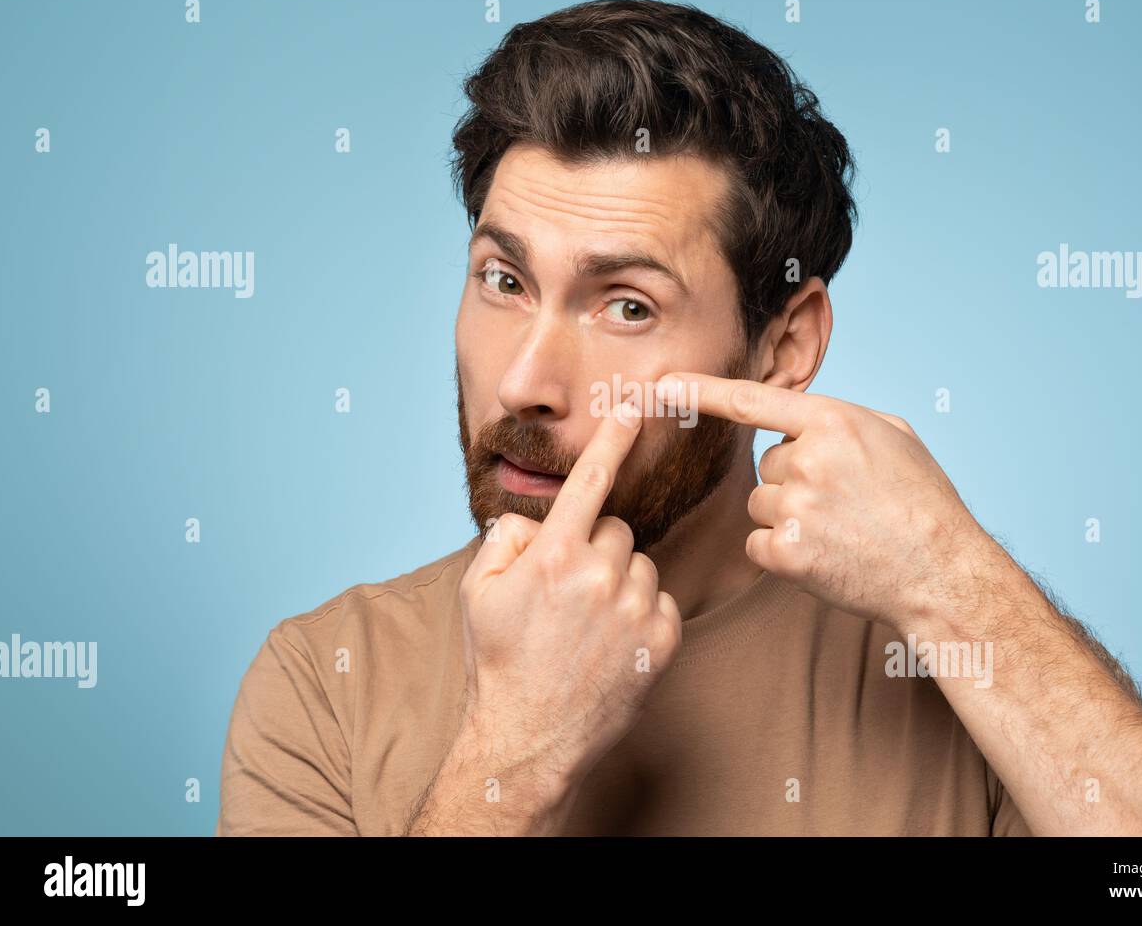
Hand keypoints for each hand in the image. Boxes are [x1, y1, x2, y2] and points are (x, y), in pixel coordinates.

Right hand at [456, 401, 682, 791]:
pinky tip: (612, 645)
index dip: (612, 435)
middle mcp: (598, 574)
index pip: (590, 479)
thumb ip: (508, 537)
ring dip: (620, 584)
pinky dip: (642, 615)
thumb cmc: (498, 660)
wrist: (528, 739)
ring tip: (587, 627)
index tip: (633, 403)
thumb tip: (541, 520)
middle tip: (569, 594)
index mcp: (552, 554)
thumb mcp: (478, 589)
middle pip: (616, 530)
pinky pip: (661, 601)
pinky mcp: (663, 638)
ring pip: (641, 565)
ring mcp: (634, 608)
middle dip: (596, 549)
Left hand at [657, 372, 1000, 633]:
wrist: (941, 573)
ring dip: (788, 517)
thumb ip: (839, 419)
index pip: (749, 400)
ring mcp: (794, 508)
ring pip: (761, 503)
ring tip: (839, 530)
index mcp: (833, 422)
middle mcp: (807, 460)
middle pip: (766, 464)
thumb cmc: (923, 503)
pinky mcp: (785, 554)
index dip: (700, 391)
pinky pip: (758, 542)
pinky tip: (825, 555)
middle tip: (843, 502)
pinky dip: (782, 552)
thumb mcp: (895, 436)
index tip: (661, 384)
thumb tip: (796, 420)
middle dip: (794, 480)